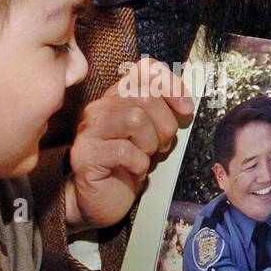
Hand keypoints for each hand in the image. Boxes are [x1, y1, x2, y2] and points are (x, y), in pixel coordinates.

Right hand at [65, 58, 193, 232]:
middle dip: (165, 124)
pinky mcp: (85, 155)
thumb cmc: (129, 167)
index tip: (185, 110)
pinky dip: (139, 164)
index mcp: (116, 97)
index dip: (171, 85)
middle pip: (145, 96)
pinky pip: (124, 150)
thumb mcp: (152, 135)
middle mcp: (100, 108)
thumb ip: (162, 114)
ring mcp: (90, 130)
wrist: (101, 201)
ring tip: (146, 157)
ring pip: (135, 119)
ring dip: (151, 144)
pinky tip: (135, 171)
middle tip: (163, 146)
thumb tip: (185, 105)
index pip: (145, 70)